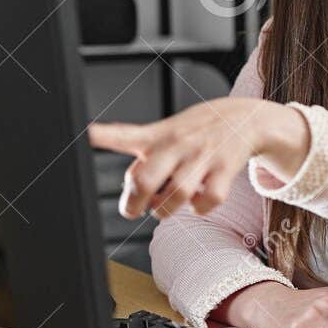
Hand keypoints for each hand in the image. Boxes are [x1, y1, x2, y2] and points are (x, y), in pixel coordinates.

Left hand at [88, 98, 309, 219]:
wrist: (246, 118)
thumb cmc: (198, 132)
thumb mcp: (167, 134)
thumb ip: (145, 160)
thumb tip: (134, 195)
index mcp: (157, 135)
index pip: (122, 134)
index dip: (99, 136)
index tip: (81, 136)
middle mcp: (177, 144)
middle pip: (146, 179)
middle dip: (135, 202)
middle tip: (132, 210)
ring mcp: (202, 156)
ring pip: (177, 194)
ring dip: (166, 209)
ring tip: (166, 205)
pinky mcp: (225, 168)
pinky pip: (208, 200)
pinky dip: (200, 209)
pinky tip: (198, 202)